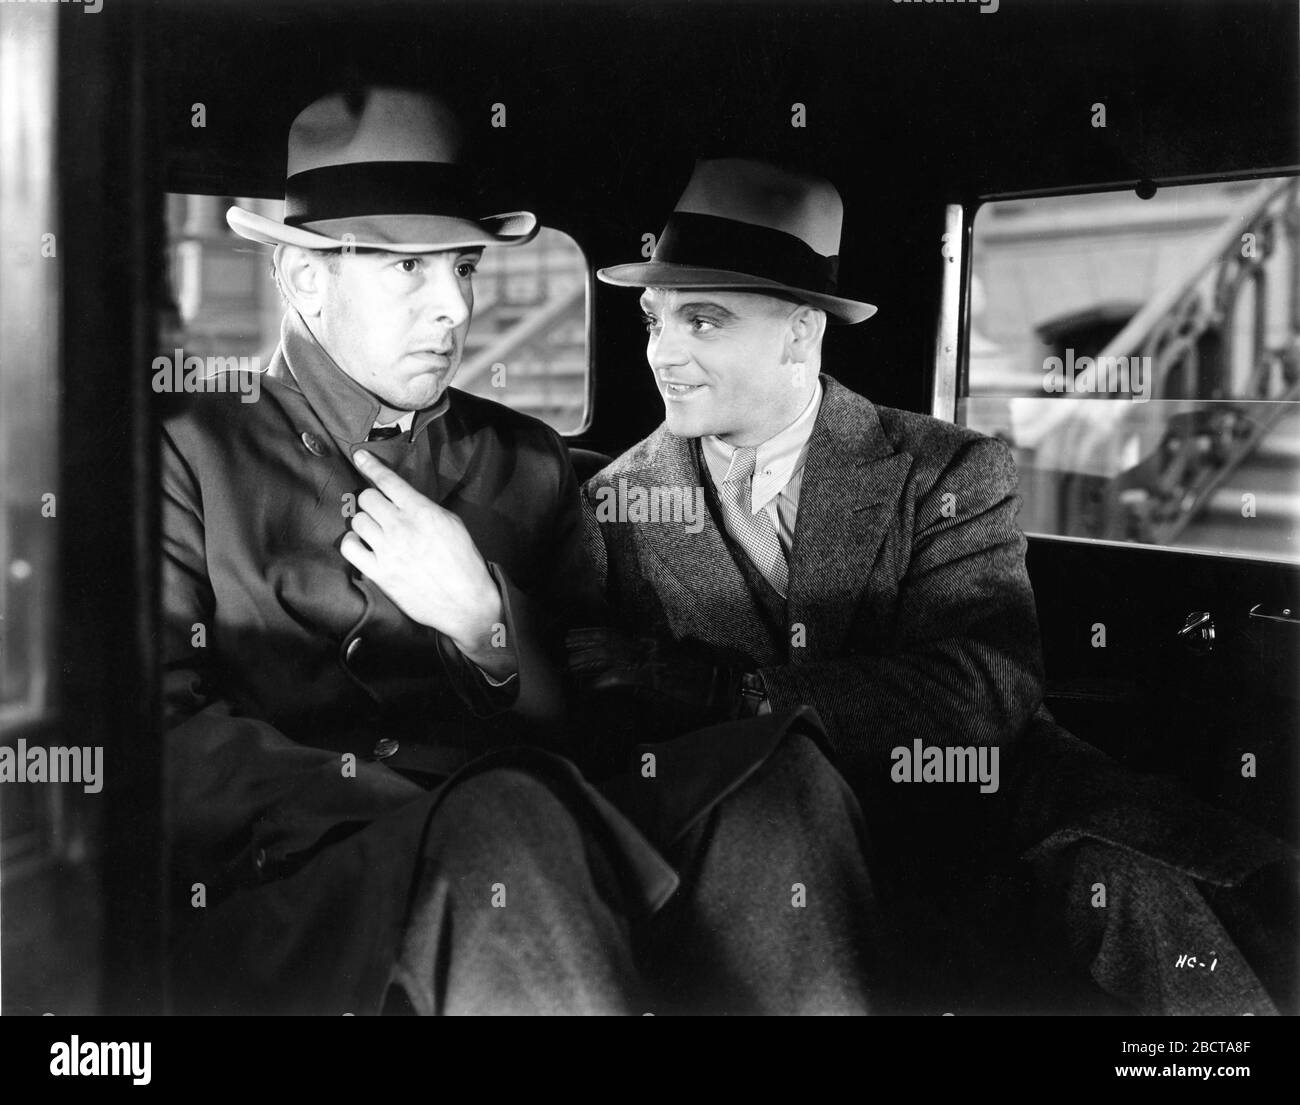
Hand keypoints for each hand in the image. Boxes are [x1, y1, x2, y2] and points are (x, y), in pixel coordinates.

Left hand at [341, 450, 510, 670]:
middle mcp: (401, 527)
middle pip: (367, 498)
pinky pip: (349, 547)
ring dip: (365, 522)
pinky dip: (353, 542)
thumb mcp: (452, 524)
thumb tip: (403, 498)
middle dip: (373, 501)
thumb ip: (425, 508)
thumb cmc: (464, 562)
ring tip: (376, 531)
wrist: (466, 603)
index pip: (388, 481)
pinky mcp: (378, 572)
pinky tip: (363, 545)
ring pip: (357, 520)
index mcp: (422, 512)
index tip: (359, 456)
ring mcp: (387, 550)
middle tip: (382, 511)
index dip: (370, 465)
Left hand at [566, 626, 763, 722]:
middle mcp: (647, 648)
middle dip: (582, 643)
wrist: (721, 689)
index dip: (590, 633)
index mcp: (650, 644)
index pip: (614, 632)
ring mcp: (649, 662)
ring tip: (568, 667)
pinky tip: (588, 689)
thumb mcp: (672, 667)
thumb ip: (652, 661)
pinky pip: (618, 677)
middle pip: (606, 639)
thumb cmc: (700, 681)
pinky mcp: (652, 679)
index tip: (571, 636)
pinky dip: (600, 683)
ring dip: (586, 662)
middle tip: (563, 648)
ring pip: (607, 655)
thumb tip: (636, 666)